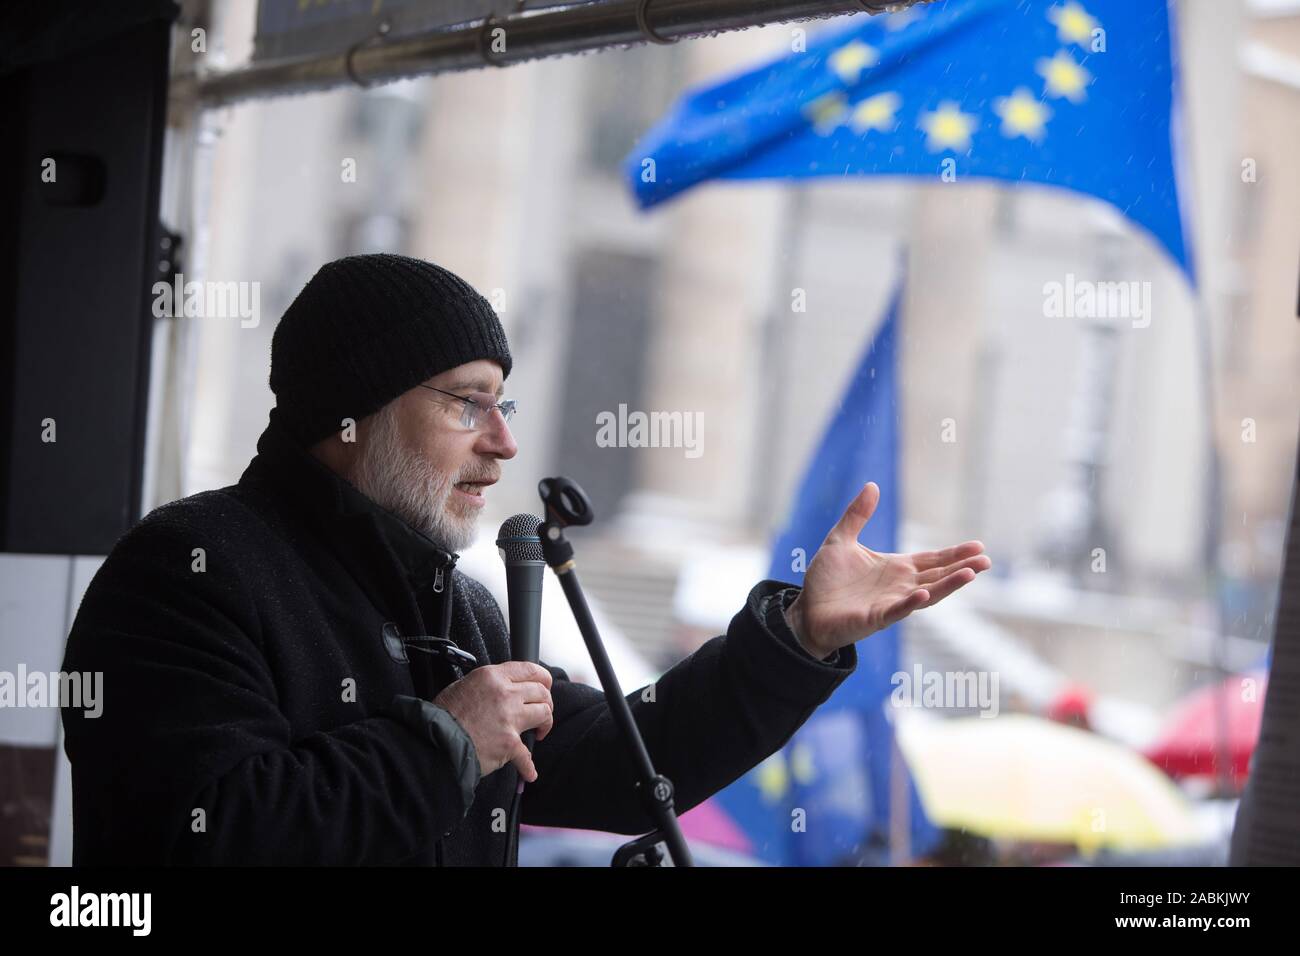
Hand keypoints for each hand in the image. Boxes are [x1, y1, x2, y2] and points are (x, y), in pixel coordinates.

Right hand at [433, 661, 553, 781]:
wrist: (435, 741)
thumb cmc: (444, 716)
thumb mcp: (463, 685)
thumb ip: (487, 685)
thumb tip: (501, 689)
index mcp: (492, 677)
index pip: (530, 669)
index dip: (543, 679)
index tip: (545, 687)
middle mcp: (505, 694)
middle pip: (542, 692)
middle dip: (547, 702)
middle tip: (541, 713)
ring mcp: (509, 718)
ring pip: (544, 714)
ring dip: (545, 724)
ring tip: (539, 732)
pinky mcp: (509, 743)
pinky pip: (527, 756)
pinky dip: (529, 767)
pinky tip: (529, 773)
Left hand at [786, 482, 990, 658]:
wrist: (806, 609)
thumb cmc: (826, 579)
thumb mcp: (840, 539)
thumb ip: (857, 514)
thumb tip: (872, 485)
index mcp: (896, 568)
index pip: (932, 560)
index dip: (955, 553)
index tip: (979, 546)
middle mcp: (899, 586)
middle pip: (937, 576)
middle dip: (962, 568)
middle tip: (986, 560)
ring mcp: (890, 603)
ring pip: (927, 594)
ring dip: (948, 586)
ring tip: (970, 574)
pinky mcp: (875, 618)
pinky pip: (897, 611)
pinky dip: (911, 603)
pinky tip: (925, 594)